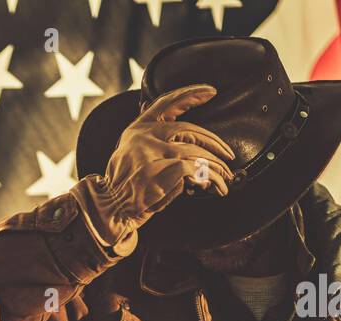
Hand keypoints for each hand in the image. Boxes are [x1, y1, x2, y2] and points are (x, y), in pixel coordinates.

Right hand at [77, 84, 234, 245]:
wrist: (111, 208)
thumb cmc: (124, 186)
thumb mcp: (131, 154)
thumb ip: (149, 139)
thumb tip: (175, 127)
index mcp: (138, 128)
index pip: (167, 102)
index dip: (191, 94)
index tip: (212, 91)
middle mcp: (145, 135)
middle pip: (191, 130)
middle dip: (215, 144)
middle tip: (229, 156)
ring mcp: (153, 151)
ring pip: (197, 152)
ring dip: (216, 167)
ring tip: (225, 178)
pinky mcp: (162, 169)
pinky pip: (195, 169)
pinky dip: (209, 179)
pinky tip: (214, 186)